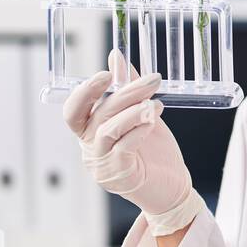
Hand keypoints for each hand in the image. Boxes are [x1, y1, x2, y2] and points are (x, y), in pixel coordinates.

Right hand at [64, 50, 197, 230]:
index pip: (74, 109)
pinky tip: (153, 121)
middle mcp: (90, 148)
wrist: (173, 189)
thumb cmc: (155, 152)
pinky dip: (138, 131)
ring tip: (155, 104)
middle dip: (124, 93)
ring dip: (132, 112)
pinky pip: (124, 147)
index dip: (85, 91)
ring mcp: (102, 163)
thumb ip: (127, 89)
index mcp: (90, 131)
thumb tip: (116, 56)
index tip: (107, 74)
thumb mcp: (141, 114)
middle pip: (98, 114)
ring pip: (108, 130)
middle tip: (151, 80)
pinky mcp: (120, 175)